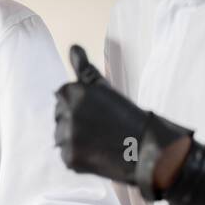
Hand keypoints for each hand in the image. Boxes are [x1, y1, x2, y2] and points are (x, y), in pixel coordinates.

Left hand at [53, 45, 190, 199]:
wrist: (146, 148)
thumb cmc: (126, 116)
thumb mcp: (104, 89)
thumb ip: (84, 70)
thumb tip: (72, 47)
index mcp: (72, 92)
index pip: (62, 96)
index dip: (81, 106)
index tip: (97, 112)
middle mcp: (66, 112)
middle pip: (59, 117)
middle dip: (75, 122)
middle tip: (101, 128)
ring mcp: (66, 136)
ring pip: (61, 137)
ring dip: (75, 140)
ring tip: (100, 142)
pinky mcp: (69, 157)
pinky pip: (66, 155)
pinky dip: (79, 157)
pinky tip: (97, 154)